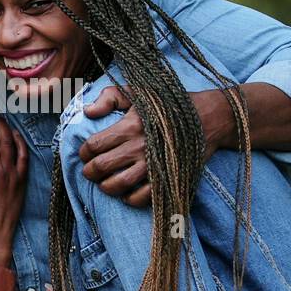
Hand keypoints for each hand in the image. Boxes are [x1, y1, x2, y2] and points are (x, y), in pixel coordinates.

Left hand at [80, 86, 230, 206]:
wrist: (206, 118)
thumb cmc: (167, 105)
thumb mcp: (137, 92)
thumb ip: (109, 98)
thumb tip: (87, 112)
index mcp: (128, 126)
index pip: (93, 145)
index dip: (84, 152)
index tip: (86, 154)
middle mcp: (138, 147)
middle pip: (101, 167)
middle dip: (89, 172)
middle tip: (90, 171)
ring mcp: (152, 165)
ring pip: (118, 184)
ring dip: (106, 187)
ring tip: (105, 183)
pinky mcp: (166, 178)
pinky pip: (142, 198)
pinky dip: (129, 199)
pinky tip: (126, 193)